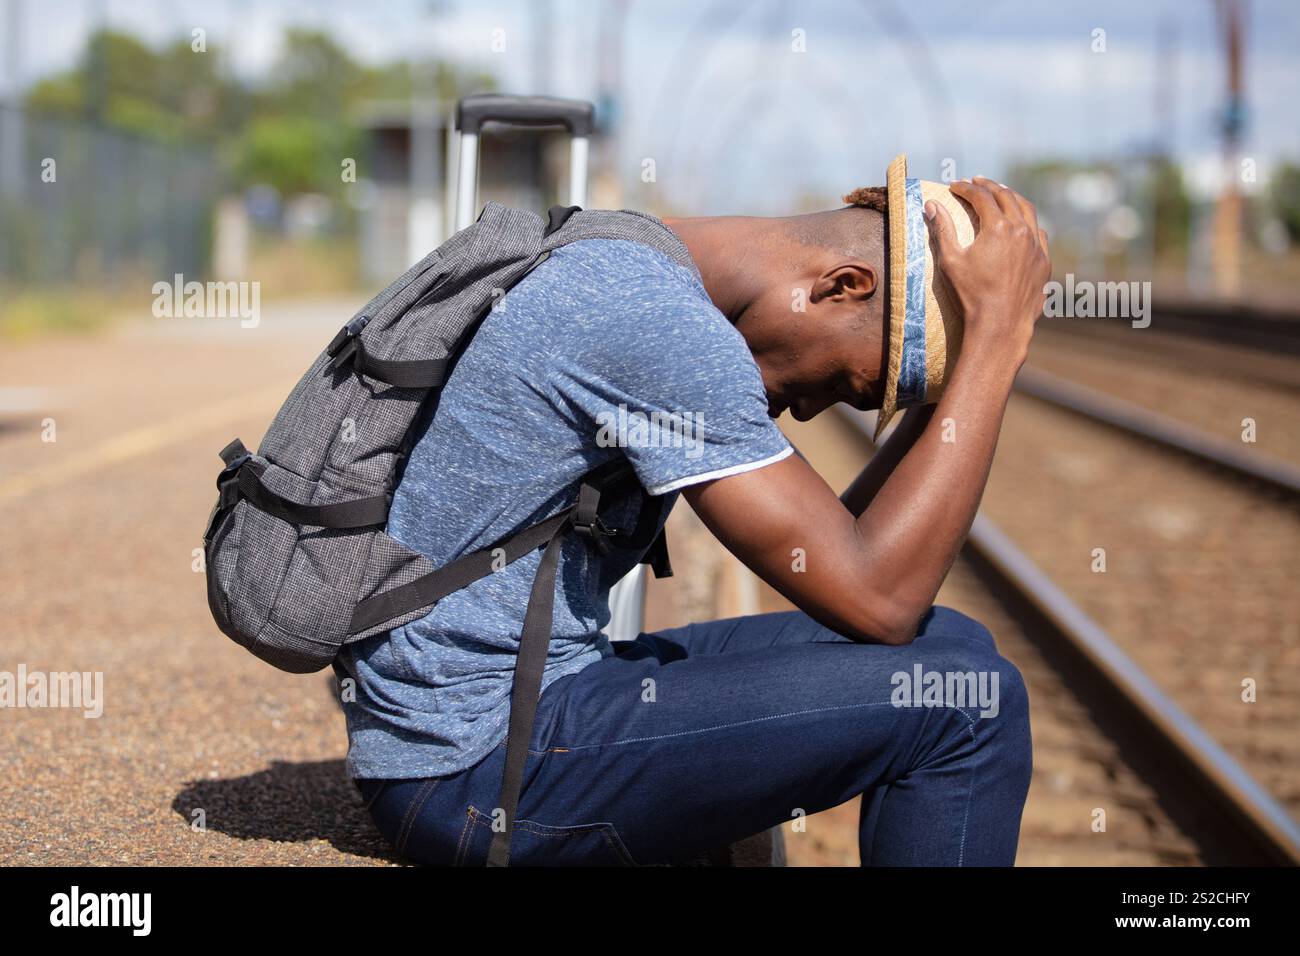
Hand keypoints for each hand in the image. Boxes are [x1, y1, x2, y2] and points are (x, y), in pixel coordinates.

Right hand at [925, 177, 1050, 366]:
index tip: (954, 185)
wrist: (1000, 324)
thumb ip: (942, 229)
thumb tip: (931, 205)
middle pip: (1006, 196)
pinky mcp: (1044, 261)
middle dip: (989, 186)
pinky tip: (1021, 223)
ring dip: (1012, 197)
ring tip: (1000, 193)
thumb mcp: (951, 261)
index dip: (966, 188)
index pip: (981, 197)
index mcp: (998, 227)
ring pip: (1027, 210)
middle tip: (975, 182)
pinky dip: (1028, 221)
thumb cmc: (972, 294)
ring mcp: (1037, 246)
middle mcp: (1022, 231)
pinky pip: (1039, 232)